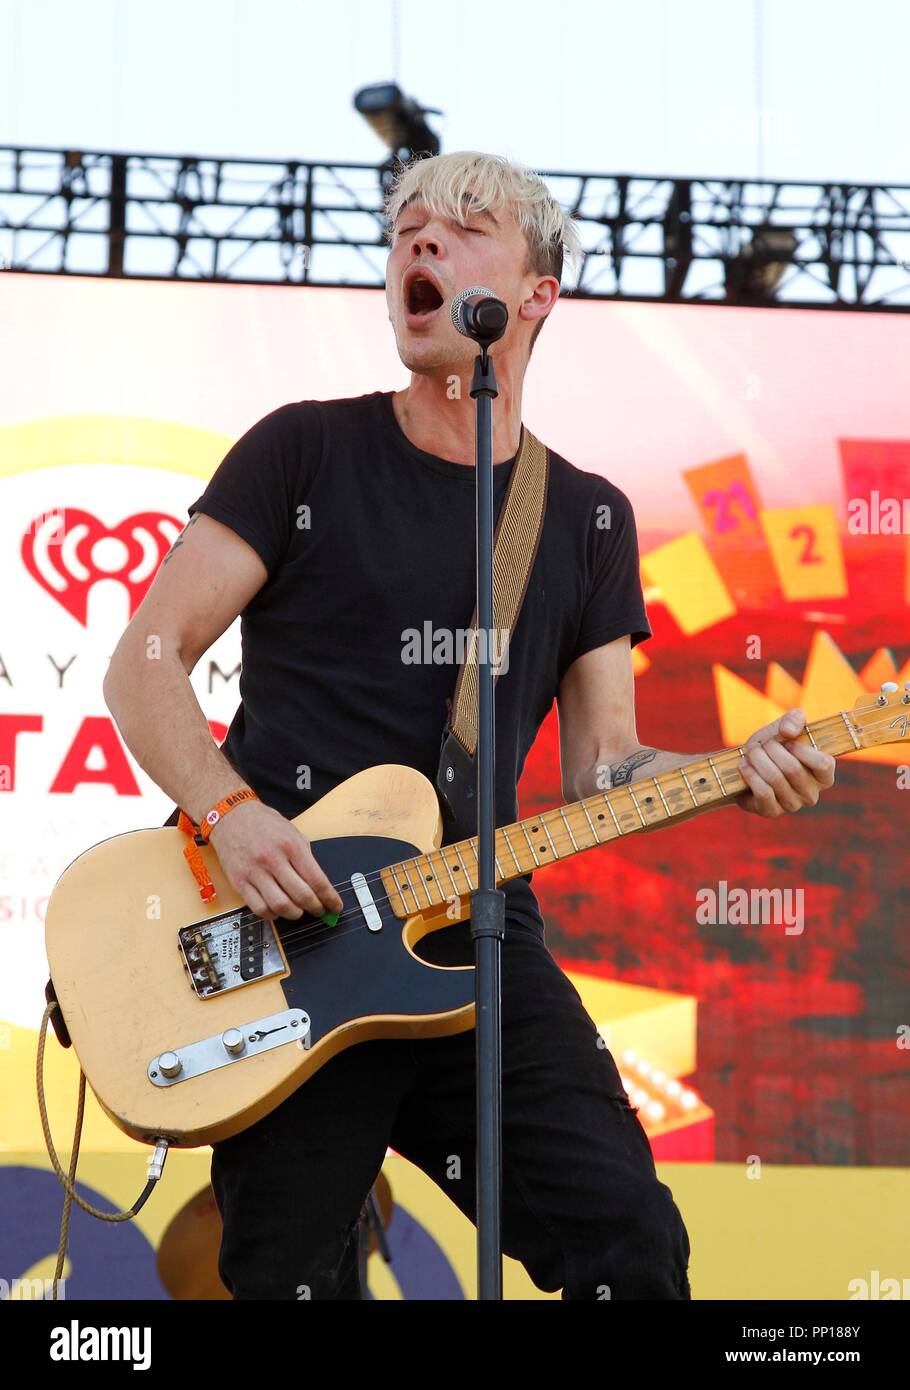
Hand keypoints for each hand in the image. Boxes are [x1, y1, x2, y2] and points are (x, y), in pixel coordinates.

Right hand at [208, 799, 343, 920]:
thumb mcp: (292, 832)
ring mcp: (254, 872)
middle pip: (301, 895)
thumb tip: (319, 885)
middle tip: (319, 910)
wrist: (231, 816)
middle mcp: (273, 859)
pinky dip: (272, 915)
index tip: (335, 906)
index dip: (329, 898)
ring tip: (299, 911)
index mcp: (291, 845)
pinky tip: (277, 910)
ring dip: (294, 914)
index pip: (316, 880)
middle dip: (315, 908)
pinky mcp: (239, 882)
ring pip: (280, 906)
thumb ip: (305, 858)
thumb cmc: (264, 823)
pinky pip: (259, 908)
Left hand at [735, 707, 834, 817]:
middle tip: (761, 743)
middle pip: (792, 769)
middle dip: (771, 750)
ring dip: (758, 760)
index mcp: (824, 775)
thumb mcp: (785, 727)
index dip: (802, 749)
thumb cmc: (773, 746)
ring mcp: (792, 805)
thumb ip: (794, 719)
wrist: (748, 764)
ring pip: (775, 779)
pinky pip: (763, 793)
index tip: (787, 740)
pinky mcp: (772, 811)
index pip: (824, 764)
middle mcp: (811, 794)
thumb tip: (789, 730)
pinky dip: (751, 775)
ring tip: (751, 751)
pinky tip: (744, 765)